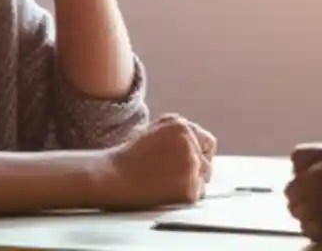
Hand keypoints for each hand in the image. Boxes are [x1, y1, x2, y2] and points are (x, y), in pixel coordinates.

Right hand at [97, 114, 216, 208]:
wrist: (113, 177)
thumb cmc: (130, 157)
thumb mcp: (155, 130)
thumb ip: (180, 133)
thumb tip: (200, 145)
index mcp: (181, 126)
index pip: (208, 142)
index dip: (201, 153)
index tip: (193, 162)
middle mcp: (190, 143)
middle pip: (208, 161)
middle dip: (197, 169)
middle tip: (176, 176)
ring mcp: (191, 166)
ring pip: (204, 178)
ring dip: (191, 182)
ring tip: (167, 183)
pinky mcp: (189, 188)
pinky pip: (197, 194)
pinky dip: (186, 196)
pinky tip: (166, 191)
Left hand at [285, 143, 321, 249]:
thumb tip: (321, 163)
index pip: (298, 157)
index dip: (308, 168)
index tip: (317, 177)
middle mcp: (318, 178)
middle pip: (292, 187)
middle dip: (305, 194)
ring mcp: (315, 207)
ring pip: (298, 211)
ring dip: (310, 214)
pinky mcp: (317, 232)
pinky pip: (307, 231)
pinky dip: (317, 233)